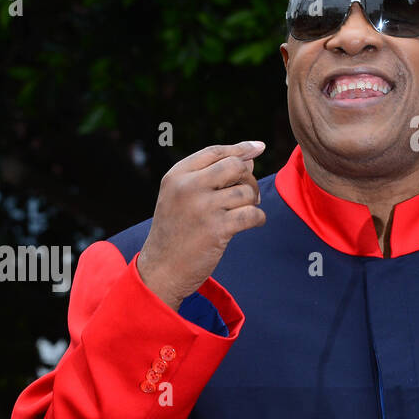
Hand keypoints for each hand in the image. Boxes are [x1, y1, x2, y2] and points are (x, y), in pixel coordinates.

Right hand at [136, 141, 265, 309]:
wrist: (160, 270)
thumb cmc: (174, 233)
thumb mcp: (178, 198)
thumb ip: (209, 177)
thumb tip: (249, 160)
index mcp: (176, 176)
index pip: (215, 152)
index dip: (240, 148)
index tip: (258, 148)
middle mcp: (188, 187)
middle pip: (235, 166)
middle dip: (248, 178)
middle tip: (248, 194)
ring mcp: (202, 207)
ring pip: (246, 191)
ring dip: (253, 201)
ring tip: (245, 212)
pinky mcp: (217, 229)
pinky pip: (252, 214)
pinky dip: (258, 218)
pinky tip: (253, 222)